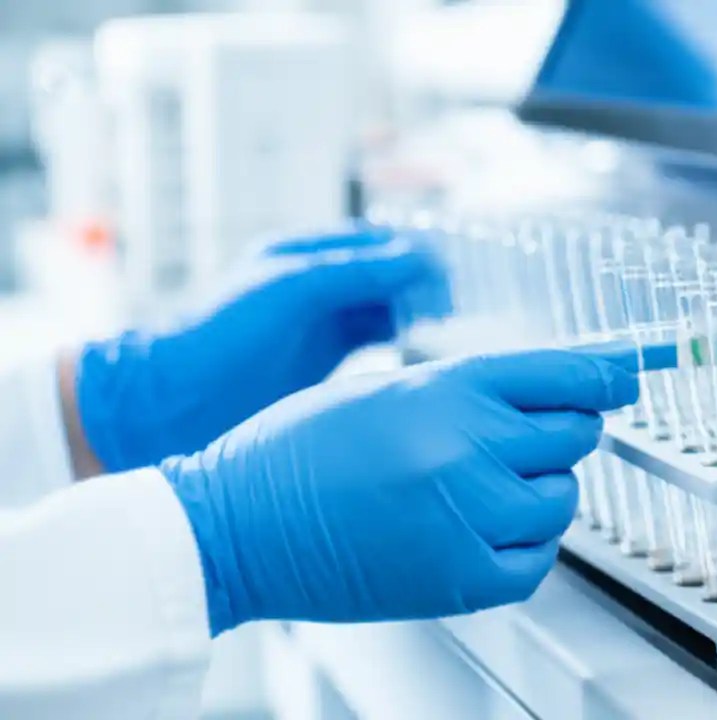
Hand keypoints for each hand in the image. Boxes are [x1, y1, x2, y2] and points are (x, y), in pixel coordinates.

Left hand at [72, 227, 449, 473]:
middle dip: (425, 284)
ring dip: (418, 313)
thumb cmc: (218, 336)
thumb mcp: (291, 289)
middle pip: (388, 275)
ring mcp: (319, 327)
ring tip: (449, 326)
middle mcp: (316, 287)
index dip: (418, 253)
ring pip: (385, 310)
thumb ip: (357, 271)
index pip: (379, 242)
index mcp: (304, 255)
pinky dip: (402, 343)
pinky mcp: (321, 365)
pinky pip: (374, 344)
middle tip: (461, 304)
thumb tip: (421, 256)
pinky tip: (422, 352)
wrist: (168, 404)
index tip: (457, 270)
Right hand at [160, 342, 673, 635]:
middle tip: (522, 440)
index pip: (566, 374)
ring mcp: (469, 515)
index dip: (606, 375)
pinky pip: (540, 556)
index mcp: (448, 388)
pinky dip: (525, 543)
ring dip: (540, 490)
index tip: (624, 378)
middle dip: (561, 432)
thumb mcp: (388, 388)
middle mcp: (468, 446)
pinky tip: (484, 530)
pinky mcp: (463, 578)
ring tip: (483, 489)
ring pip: (563, 496)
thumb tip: (553, 389)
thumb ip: (472, 389)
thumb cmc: (300, 451)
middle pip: (576, 432)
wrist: (237, 527)